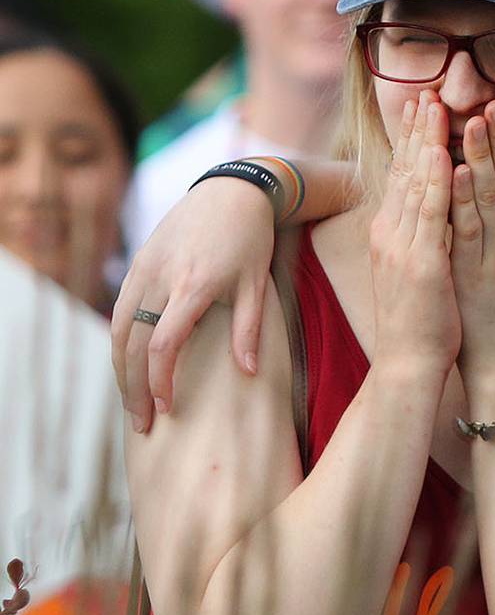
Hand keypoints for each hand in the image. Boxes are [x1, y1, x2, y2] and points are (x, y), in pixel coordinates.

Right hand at [112, 172, 275, 430]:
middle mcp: (161, 278)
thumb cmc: (251, 238)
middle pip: (132, 345)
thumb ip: (249, 330)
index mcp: (193, 285)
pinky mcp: (137, 263)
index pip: (163, 345)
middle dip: (134, 389)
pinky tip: (127, 366)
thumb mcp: (257, 282)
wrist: (231, 190)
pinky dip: (118, 343)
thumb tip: (247, 375)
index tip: (167, 410)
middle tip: (142, 424)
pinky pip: (119, 310)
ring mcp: (144, 269)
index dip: (160, 382)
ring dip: (120, 371)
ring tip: (131, 404)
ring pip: (117, 330)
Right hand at [367, 93, 459, 380]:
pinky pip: (429, 215)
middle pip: (404, 169)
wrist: (408, 363)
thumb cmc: (421, 317)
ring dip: (424, 142)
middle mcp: (392, 232)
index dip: (412, 137)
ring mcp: (403, 246)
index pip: (403, 173)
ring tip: (435, 106)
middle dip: (416, 128)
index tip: (423, 103)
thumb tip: (434, 202)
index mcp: (392, 231)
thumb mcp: (416, 265)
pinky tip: (442, 154)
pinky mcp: (420, 263)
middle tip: (426, 89)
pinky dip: (434, 182)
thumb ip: (421, 231)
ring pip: (414, 183)